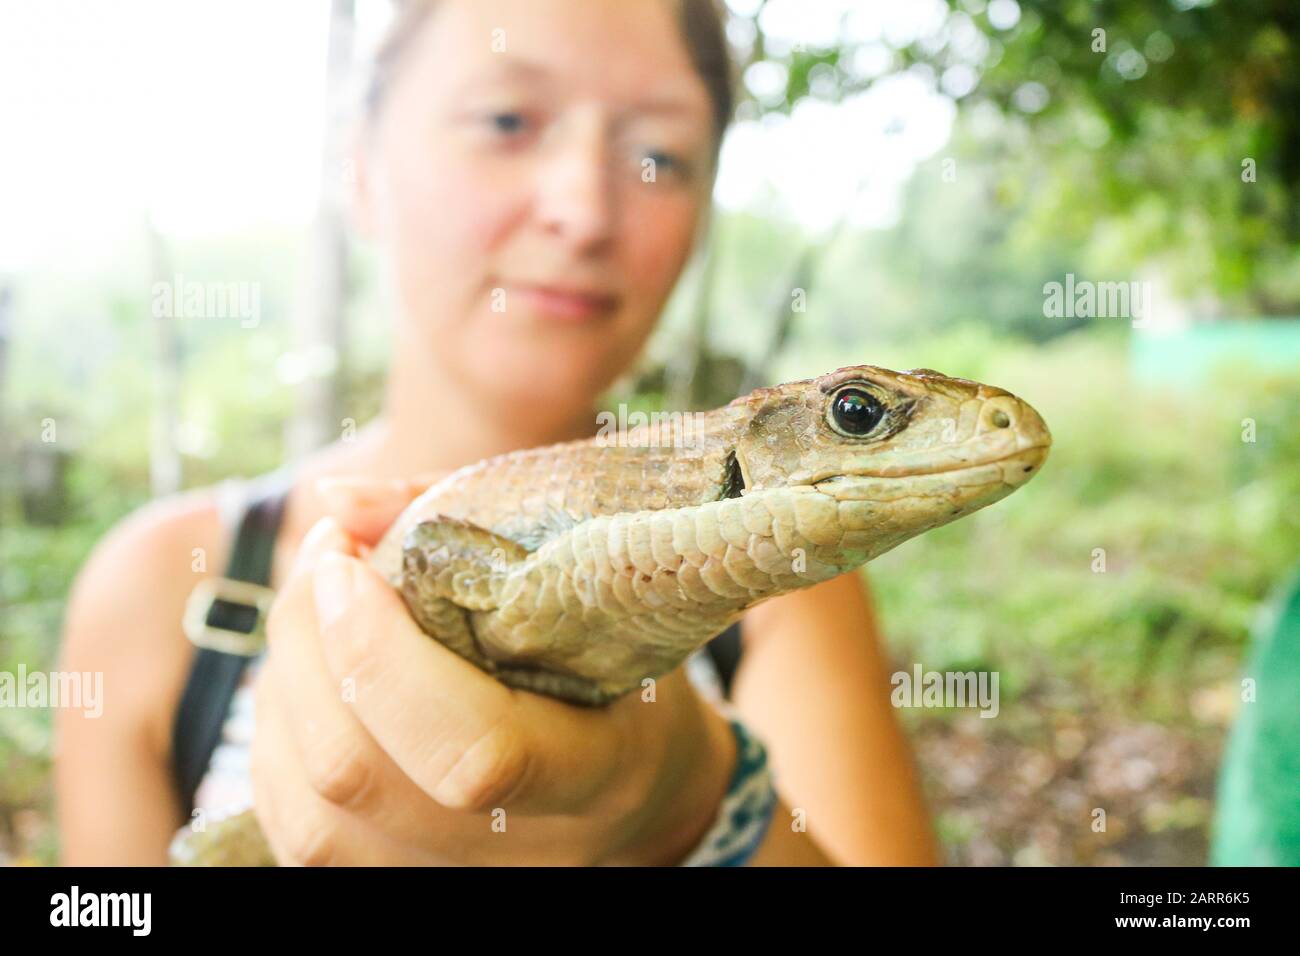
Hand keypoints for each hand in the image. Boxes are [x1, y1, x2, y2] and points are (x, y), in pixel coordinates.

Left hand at [249, 478, 736, 864]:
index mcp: (597, 774)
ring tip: (311, 616)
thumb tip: (336, 503)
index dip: (380, 653)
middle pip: (359, 776)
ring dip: (281, 691)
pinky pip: (298, 837)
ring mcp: (458, 883)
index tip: (351, 560)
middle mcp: (526, 853)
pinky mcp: (403, 885)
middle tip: (325, 562)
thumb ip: (469, 530)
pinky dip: (277, 746)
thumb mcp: (584, 591)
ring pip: (310, 819)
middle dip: (306, 644)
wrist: (642, 789)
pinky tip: (305, 682)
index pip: (473, 750)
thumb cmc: (621, 666)